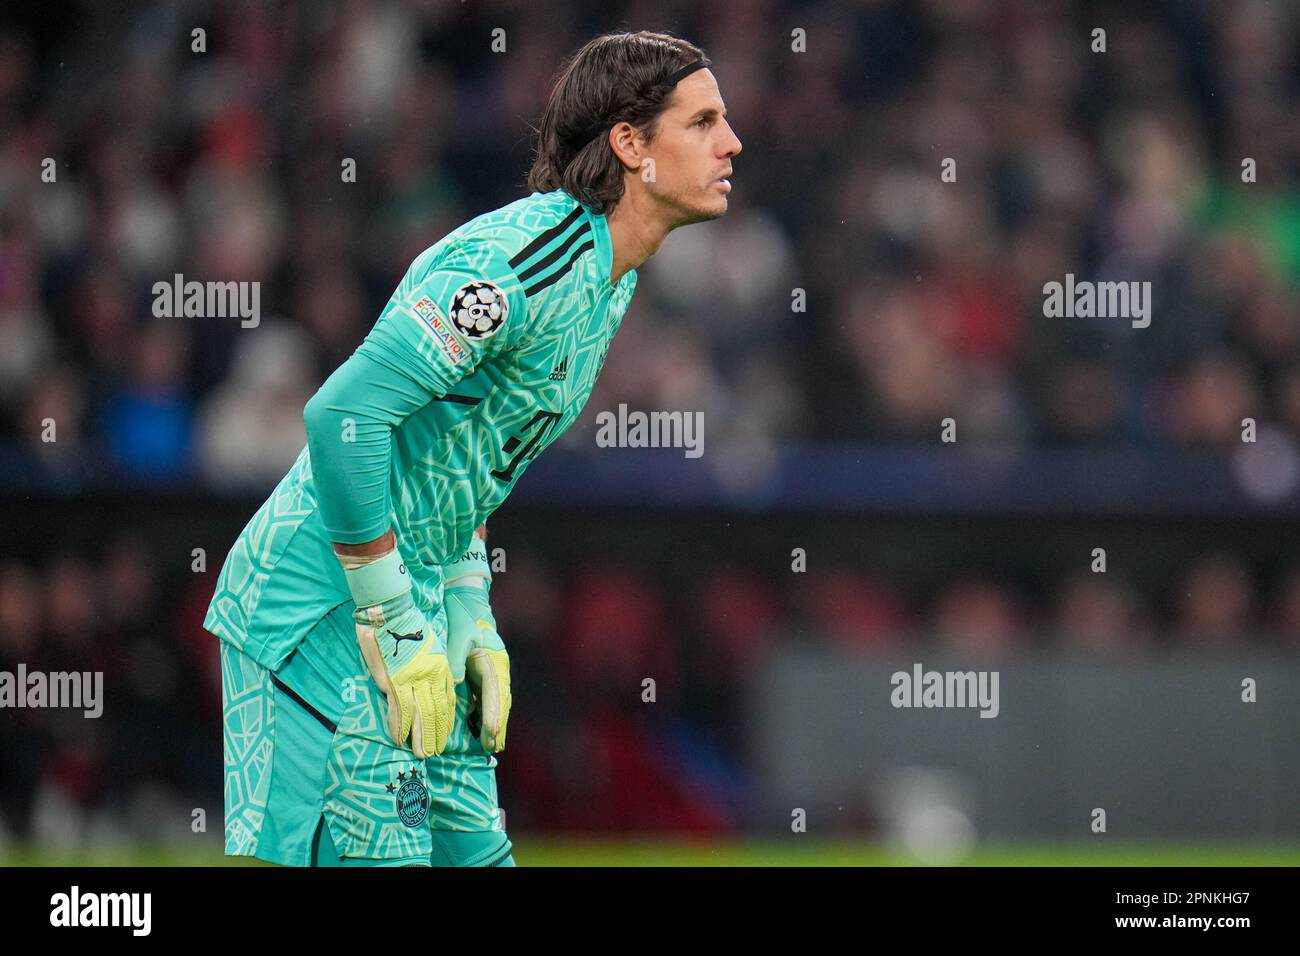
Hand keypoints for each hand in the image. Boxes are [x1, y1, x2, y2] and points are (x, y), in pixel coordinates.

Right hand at [343, 548, 455, 757]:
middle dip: (436, 735)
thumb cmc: (408, 623)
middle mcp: (431, 676)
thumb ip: (432, 664)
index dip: (446, 720)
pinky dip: (399, 727)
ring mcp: (413, 680)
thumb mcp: (431, 643)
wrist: (392, 609)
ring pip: (421, 716)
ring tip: (422, 754)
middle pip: (436, 712)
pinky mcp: (394, 681)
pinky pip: (399, 710)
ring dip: (421, 737)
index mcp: (440, 666)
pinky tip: (399, 740)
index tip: (445, 734)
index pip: (447, 699)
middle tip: (434, 753)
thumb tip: (429, 682)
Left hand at [444, 575, 510, 753]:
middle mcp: (498, 667)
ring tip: (492, 744)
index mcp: (493, 659)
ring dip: (496, 723)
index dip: (493, 714)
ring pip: (498, 701)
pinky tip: (485, 729)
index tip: (490, 732)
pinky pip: (490, 698)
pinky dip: (489, 714)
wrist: (467, 602)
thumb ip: (455, 661)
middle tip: (492, 747)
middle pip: (501, 701)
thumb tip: (456, 683)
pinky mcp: (487, 672)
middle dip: (497, 725)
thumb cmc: (461, 619)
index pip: (495, 691)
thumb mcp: (457, 637)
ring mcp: (495, 670)